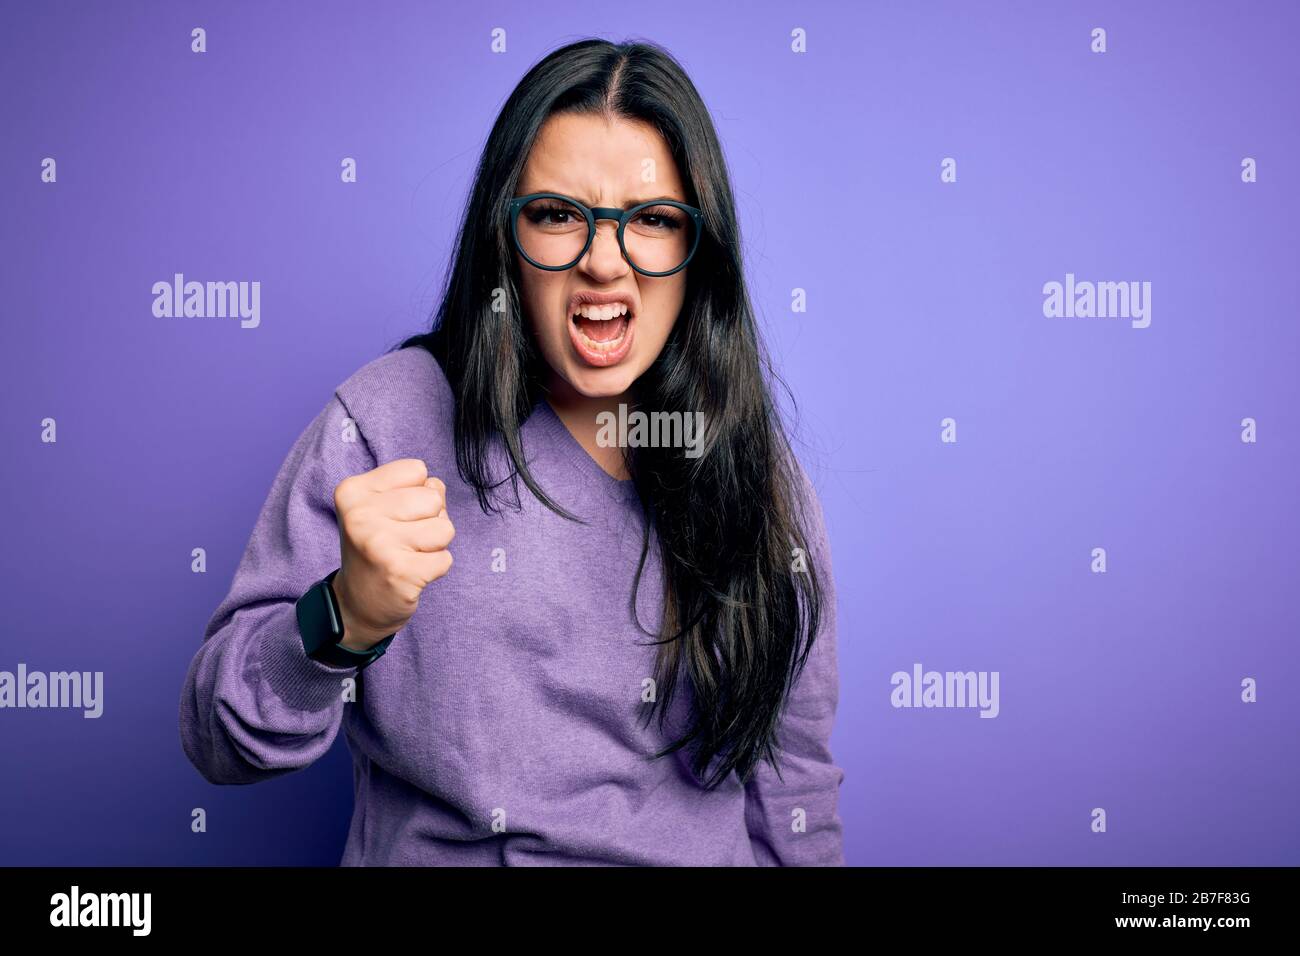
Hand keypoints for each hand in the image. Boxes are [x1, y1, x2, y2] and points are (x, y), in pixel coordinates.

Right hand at [330, 458, 454, 650]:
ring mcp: (379, 544)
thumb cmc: (377, 548)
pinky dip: (436, 568)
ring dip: (435, 545)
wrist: (356, 604)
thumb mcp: (382, 508)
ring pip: (445, 528)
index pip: (416, 470)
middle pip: (434, 497)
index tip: (394, 516)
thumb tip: (437, 487)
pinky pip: (446, 559)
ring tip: (408, 556)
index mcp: (353, 491)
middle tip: (404, 540)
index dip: (416, 493)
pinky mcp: (400, 573)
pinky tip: (412, 575)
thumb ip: (413, 488)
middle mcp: (360, 515)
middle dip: (430, 519)